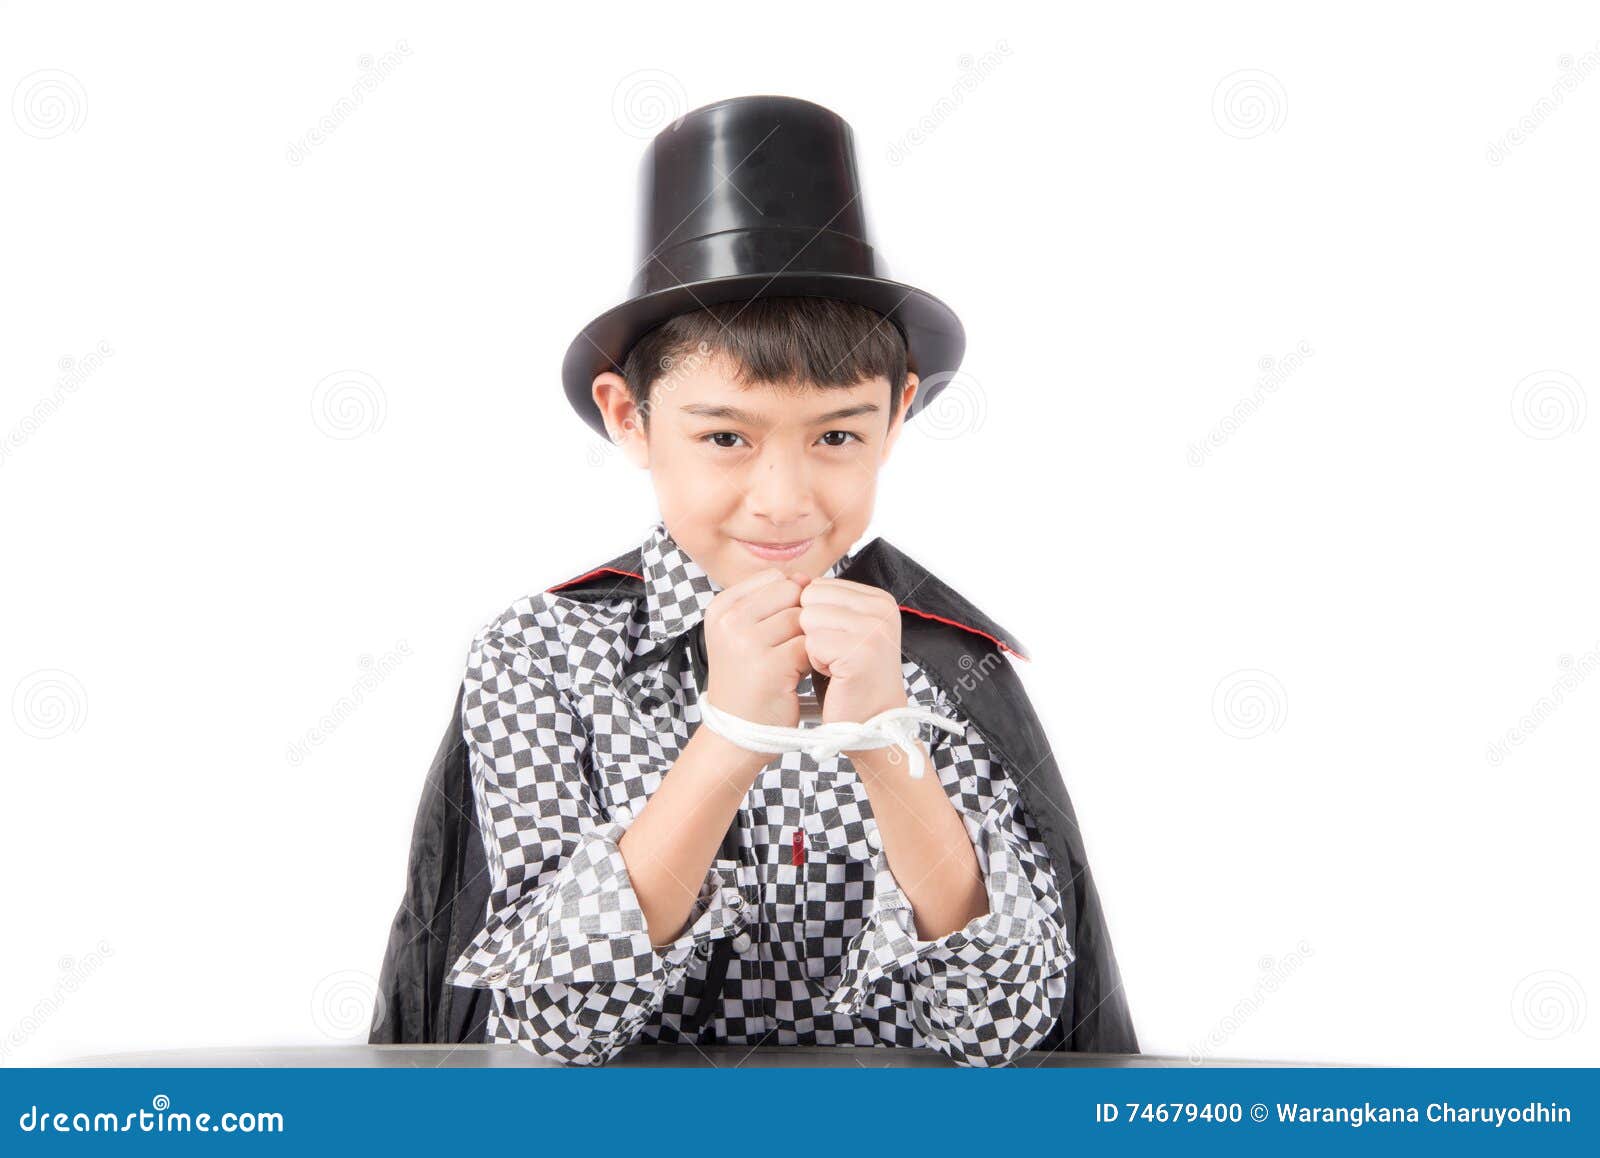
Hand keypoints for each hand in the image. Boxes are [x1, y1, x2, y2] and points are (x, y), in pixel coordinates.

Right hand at [702, 567, 813, 727]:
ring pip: (803, 619)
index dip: (790, 601)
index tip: (778, 630)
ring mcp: (746, 642)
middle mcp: (728, 620)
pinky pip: (810, 645)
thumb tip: (806, 578)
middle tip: (789, 647)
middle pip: (791, 593)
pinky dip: (813, 659)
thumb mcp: (745, 633)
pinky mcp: (769, 665)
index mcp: (720, 607)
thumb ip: (772, 602)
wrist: (737, 733)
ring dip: (807, 640)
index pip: (775, 578)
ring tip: (792, 663)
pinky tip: (798, 675)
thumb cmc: (748, 680)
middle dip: (800, 618)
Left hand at [797, 578, 907, 725]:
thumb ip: (823, 603)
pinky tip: (836, 676)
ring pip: (808, 619)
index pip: (817, 586)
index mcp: (878, 598)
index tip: (837, 643)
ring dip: (813, 648)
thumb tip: (793, 577)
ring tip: (835, 665)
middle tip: (835, 657)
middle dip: (812, 631)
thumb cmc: (847, 679)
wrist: (867, 723)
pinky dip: (816, 664)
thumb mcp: (839, 630)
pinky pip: (811, 643)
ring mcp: (875, 628)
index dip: (816, 619)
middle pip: (810, 599)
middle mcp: (881, 608)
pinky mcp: (862, 651)